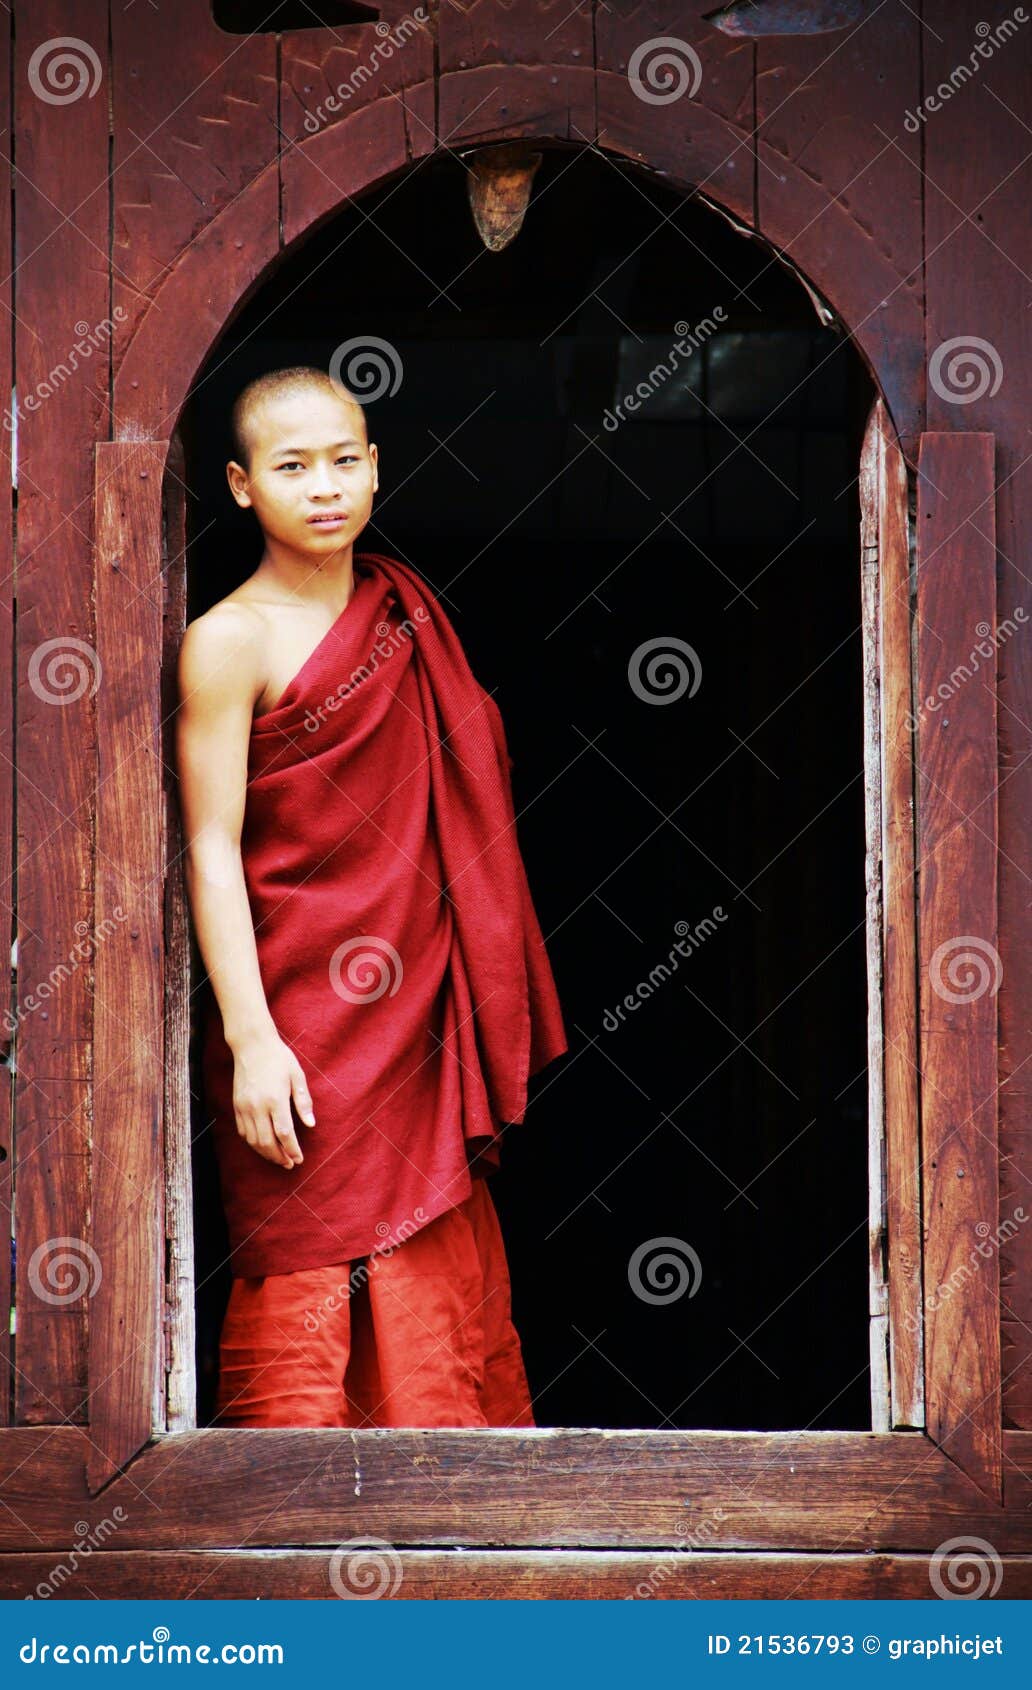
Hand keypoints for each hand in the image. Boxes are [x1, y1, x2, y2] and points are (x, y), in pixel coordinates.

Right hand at [231, 1030, 315, 1168]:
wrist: (252, 1045)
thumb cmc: (279, 1058)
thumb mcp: (297, 1075)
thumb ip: (303, 1101)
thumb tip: (311, 1124)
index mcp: (275, 1099)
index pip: (285, 1134)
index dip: (292, 1150)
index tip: (299, 1159)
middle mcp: (257, 1106)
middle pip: (267, 1142)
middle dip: (280, 1157)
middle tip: (290, 1164)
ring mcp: (244, 1107)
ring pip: (253, 1141)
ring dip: (266, 1154)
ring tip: (279, 1159)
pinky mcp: (236, 1106)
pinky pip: (243, 1132)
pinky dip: (253, 1143)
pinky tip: (263, 1146)